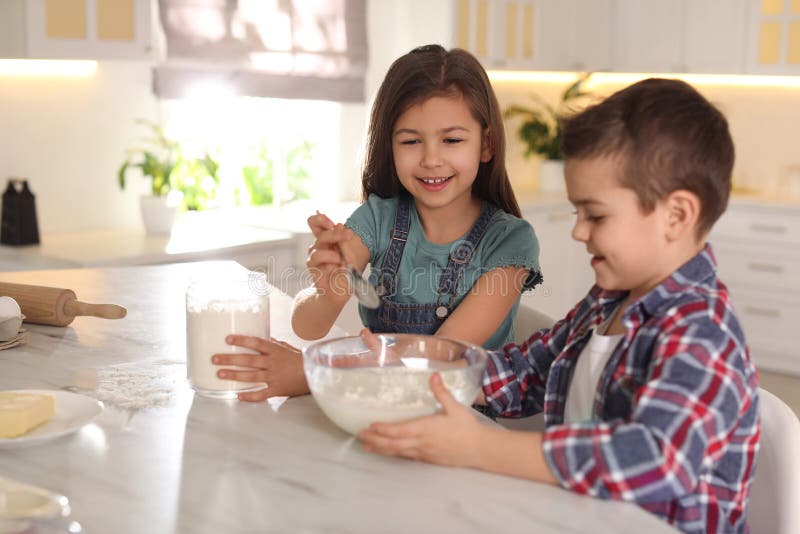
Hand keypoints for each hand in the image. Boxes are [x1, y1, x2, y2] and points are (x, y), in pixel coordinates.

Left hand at [212, 335, 308, 401]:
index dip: (242, 341)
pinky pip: (261, 394)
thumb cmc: (300, 360)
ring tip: (220, 374)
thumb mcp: (288, 348)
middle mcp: (273, 363)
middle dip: (230, 359)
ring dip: (234, 375)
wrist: (314, 375)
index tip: (227, 339)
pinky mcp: (277, 390)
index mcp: (276, 351)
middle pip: (249, 360)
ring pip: (251, 377)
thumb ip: (275, 343)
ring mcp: (275, 377)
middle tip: (214, 359)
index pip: (256, 343)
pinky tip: (238, 395)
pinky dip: (249, 396)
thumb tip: (263, 337)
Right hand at [306, 212, 353, 303]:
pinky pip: (316, 257)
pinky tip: (334, 266)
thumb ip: (344, 241)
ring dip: (333, 249)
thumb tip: (339, 224)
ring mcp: (315, 256)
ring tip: (341, 260)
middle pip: (320, 231)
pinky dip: (328, 260)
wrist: (336, 295)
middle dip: (335, 232)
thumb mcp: (350, 256)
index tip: (334, 222)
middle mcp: (320, 246)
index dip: (321, 219)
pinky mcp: (312, 266)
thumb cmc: (345, 275)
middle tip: (349, 234)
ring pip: (318, 243)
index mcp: (329, 240)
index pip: (317, 223)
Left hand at [358, 373, 484, 467]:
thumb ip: (442, 392)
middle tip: (360, 435)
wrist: (480, 450)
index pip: (399, 430)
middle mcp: (422, 442)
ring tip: (367, 446)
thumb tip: (433, 375)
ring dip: (381, 449)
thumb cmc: (467, 427)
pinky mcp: (428, 459)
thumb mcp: (455, 407)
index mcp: (426, 428)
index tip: (370, 425)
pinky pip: (407, 456)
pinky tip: (388, 452)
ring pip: (398, 452)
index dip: (383, 429)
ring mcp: (424, 453)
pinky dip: (394, 454)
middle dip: (376, 439)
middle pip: (393, 443)